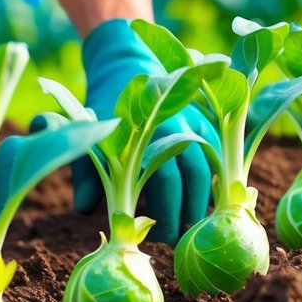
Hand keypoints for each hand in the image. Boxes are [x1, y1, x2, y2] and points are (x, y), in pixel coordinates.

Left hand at [33, 19, 215, 243]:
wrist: (126, 62)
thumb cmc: (104, 109)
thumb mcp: (90, 136)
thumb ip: (86, 172)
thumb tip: (85, 209)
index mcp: (149, 130)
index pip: (166, 179)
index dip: (165, 211)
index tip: (160, 237)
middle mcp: (178, 124)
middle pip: (193, 176)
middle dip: (188, 212)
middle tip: (178, 238)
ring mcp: (196, 122)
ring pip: (210, 167)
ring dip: (203, 200)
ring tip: (192, 226)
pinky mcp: (207, 122)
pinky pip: (217, 157)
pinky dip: (212, 182)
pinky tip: (203, 202)